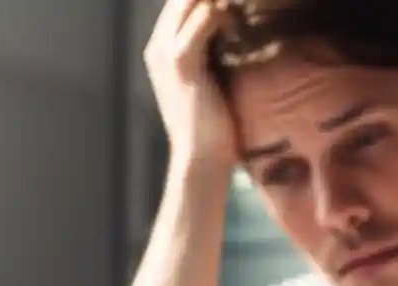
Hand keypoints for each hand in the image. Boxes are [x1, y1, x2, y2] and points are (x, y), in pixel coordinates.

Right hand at [144, 0, 237, 169]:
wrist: (200, 158)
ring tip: (241, 14)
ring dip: (221, 2)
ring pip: (191, 0)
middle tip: (241, 5)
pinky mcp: (182, 61)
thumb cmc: (210, 124)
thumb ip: (211, 53)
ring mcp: (165, 53)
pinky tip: (238, 28)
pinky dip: (224, 14)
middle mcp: (157, 47)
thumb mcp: (207, 81)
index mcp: (160, 50)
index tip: (235, 8)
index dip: (205, 1)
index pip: (181, 4)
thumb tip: (234, 29)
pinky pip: (204, 17)